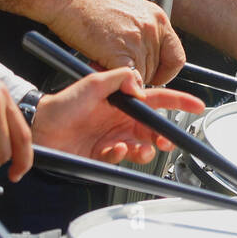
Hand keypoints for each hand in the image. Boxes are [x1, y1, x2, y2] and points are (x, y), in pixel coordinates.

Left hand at [30, 68, 206, 164]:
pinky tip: (112, 150)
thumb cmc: (61, 105)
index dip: (179, 101)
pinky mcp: (105, 155)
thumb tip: (140, 86)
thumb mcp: (91, 82)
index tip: (197, 105)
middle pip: (154, 129)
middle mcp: (121, 119)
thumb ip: (118, 78)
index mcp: (122, 100)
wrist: (39, 129)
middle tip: (163, 141)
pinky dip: (120, 156)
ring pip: (142, 147)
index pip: (158, 99)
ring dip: (144, 150)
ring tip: (135, 149)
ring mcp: (114, 137)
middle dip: (163, 137)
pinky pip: (122, 159)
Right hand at [44, 0, 186, 84]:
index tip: (156, 76)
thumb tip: (145, 55)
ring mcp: (137, 40)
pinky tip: (106, 72)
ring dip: (124, 77)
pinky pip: (128, 79)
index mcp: (157, 18)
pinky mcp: (119, 51)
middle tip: (119, 66)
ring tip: (105, 61)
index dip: (166, 72)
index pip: (177, 57)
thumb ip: (142, 34)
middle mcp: (151, 28)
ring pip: (141, 77)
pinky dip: (120, 84)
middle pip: (156, 70)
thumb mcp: (129, 11)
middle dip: (138, 74)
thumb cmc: (90, 1)